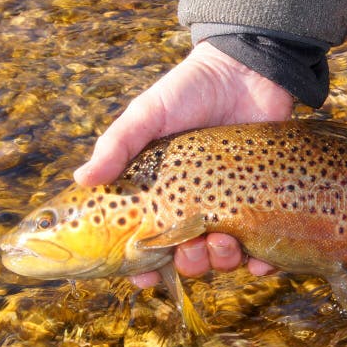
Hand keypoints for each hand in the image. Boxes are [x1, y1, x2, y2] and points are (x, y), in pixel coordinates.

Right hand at [74, 42, 289, 286]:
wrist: (247, 71)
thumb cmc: (191, 91)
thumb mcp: (149, 114)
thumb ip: (118, 145)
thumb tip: (81, 180)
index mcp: (162, 193)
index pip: (147, 242)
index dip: (142, 266)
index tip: (144, 275)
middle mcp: (196, 206)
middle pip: (189, 258)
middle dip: (189, 264)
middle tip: (192, 248)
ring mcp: (231, 206)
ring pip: (224, 257)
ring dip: (222, 261)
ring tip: (224, 241)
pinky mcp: (264, 201)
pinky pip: (265, 246)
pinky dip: (263, 261)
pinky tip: (262, 260)